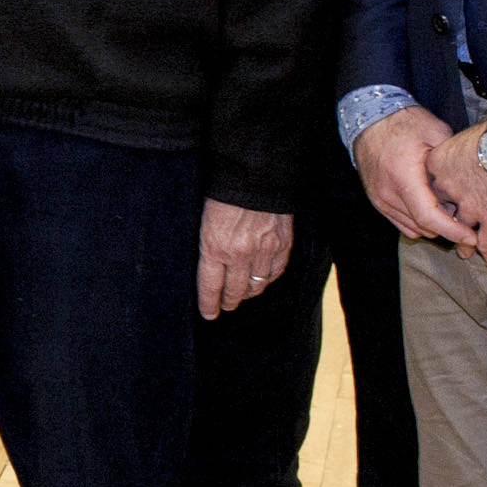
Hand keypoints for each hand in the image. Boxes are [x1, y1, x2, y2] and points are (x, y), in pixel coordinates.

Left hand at [198, 200, 293, 320]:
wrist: (256, 172)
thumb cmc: (223, 192)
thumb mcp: (204, 219)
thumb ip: (207, 244)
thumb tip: (208, 265)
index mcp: (214, 247)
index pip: (210, 287)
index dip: (209, 304)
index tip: (209, 314)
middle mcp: (239, 254)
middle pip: (234, 291)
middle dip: (228, 302)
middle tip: (225, 306)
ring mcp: (264, 251)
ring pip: (256, 285)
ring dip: (248, 293)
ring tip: (243, 295)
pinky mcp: (282, 244)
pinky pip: (276, 272)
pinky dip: (268, 279)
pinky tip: (263, 280)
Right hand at [353, 107, 482, 248]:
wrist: (369, 120)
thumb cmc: (403, 124)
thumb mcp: (434, 131)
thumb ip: (452, 158)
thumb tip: (470, 180)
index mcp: (403, 176)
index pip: (428, 216)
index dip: (452, 231)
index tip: (471, 238)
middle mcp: (388, 193)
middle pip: (423, 227)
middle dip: (447, 228)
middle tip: (467, 217)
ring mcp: (380, 200)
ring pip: (413, 228)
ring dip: (433, 226)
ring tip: (449, 210)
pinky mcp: (378, 202)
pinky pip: (402, 224)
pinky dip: (419, 223)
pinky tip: (432, 208)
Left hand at [425, 124, 486, 269]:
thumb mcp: (469, 135)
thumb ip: (463, 148)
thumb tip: (470, 146)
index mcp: (439, 166)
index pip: (431, 184)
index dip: (437, 195)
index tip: (440, 200)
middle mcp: (450, 190)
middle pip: (442, 210)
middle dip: (445, 222)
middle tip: (446, 230)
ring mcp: (471, 208)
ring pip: (462, 232)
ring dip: (465, 243)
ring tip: (465, 252)